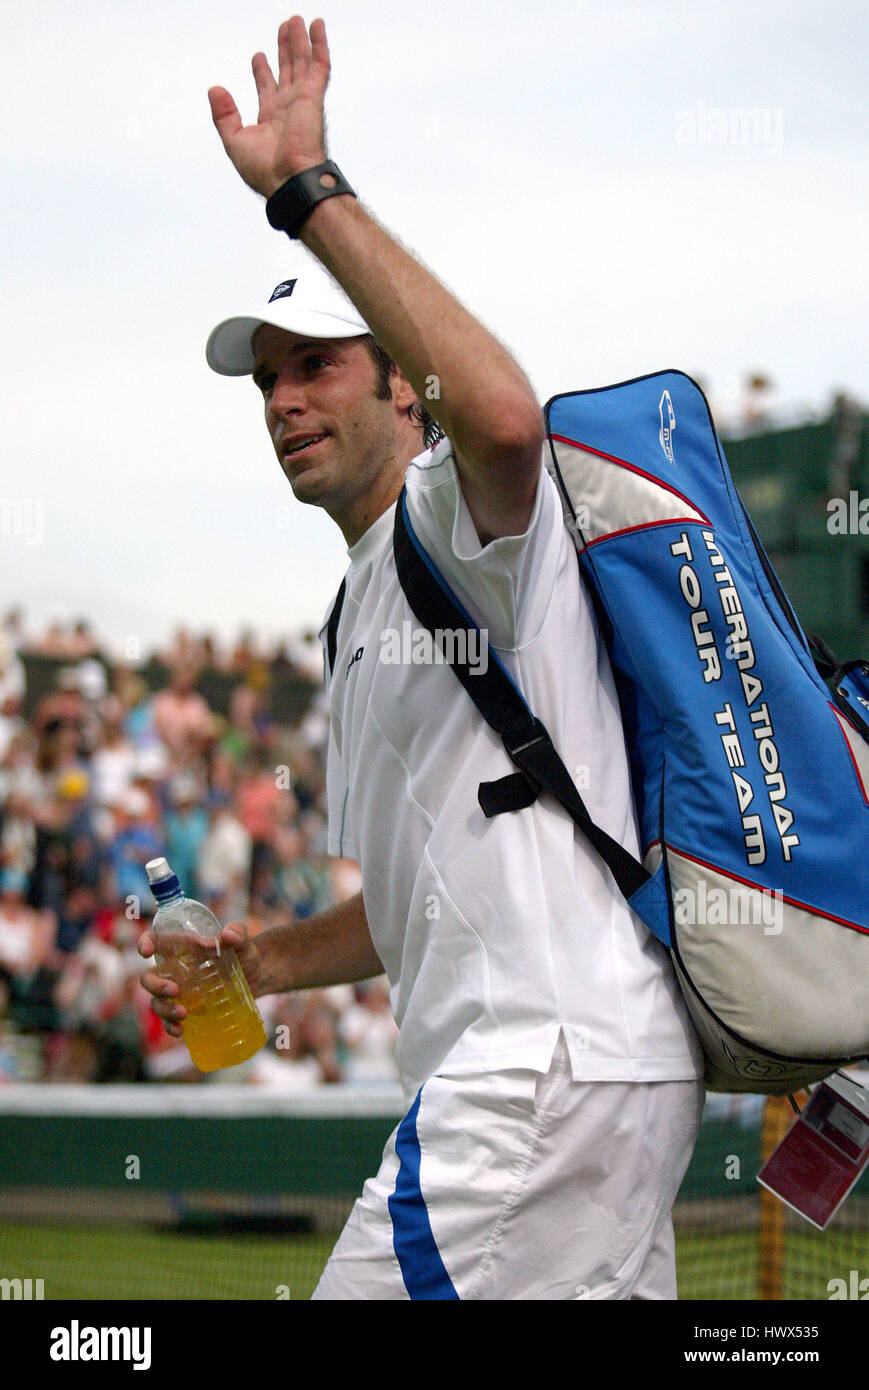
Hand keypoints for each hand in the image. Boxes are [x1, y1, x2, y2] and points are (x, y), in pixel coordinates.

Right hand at [138, 920, 263, 1038]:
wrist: (256, 980)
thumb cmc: (245, 955)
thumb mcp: (245, 943)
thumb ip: (238, 934)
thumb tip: (227, 935)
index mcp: (184, 948)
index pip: (157, 941)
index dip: (145, 943)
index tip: (145, 952)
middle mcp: (175, 970)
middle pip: (149, 977)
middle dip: (155, 985)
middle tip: (174, 991)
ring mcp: (179, 992)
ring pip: (157, 1001)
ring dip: (164, 1009)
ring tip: (183, 1014)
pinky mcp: (186, 1009)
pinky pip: (168, 1020)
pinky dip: (170, 1026)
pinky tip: (180, 1030)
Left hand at [208, 16, 330, 197]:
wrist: (288, 180)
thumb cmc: (265, 171)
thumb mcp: (233, 141)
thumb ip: (224, 115)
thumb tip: (214, 89)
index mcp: (270, 119)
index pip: (266, 87)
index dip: (262, 70)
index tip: (258, 55)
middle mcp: (287, 108)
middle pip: (286, 69)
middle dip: (284, 48)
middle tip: (284, 28)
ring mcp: (301, 101)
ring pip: (301, 62)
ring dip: (300, 40)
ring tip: (297, 20)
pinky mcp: (312, 97)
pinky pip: (318, 64)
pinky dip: (319, 44)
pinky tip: (317, 26)